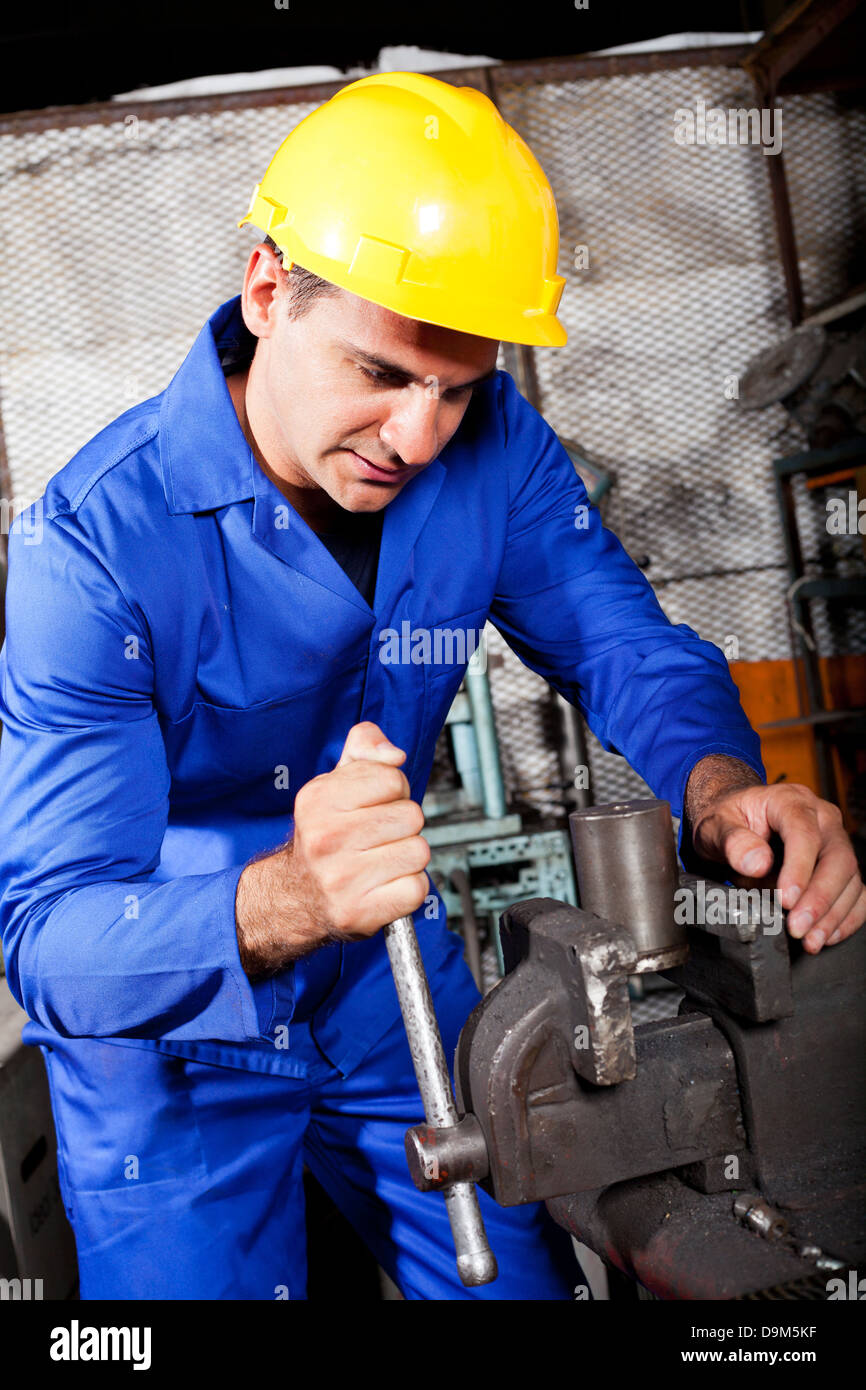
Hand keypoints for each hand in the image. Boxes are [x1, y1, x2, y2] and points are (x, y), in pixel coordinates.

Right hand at [287, 721, 430, 942]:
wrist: (297, 896)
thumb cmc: (325, 835)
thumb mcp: (334, 781)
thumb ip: (364, 749)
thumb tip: (394, 754)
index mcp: (318, 799)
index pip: (393, 778)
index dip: (393, 790)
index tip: (376, 805)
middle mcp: (325, 838)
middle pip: (412, 815)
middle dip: (403, 825)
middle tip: (379, 837)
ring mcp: (341, 878)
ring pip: (419, 851)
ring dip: (408, 857)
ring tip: (382, 860)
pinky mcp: (359, 911)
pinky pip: (417, 888)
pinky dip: (409, 888)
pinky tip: (385, 885)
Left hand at [690, 781, 864, 952]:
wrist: (734, 821)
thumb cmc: (727, 821)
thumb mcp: (715, 826)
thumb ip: (732, 841)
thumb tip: (758, 863)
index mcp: (789, 801)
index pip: (804, 832)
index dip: (799, 868)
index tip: (786, 899)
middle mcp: (821, 818)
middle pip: (837, 857)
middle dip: (820, 898)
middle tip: (798, 927)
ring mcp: (834, 841)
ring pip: (850, 877)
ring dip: (834, 913)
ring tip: (810, 939)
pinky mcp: (838, 865)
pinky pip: (855, 891)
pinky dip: (846, 916)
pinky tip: (826, 935)